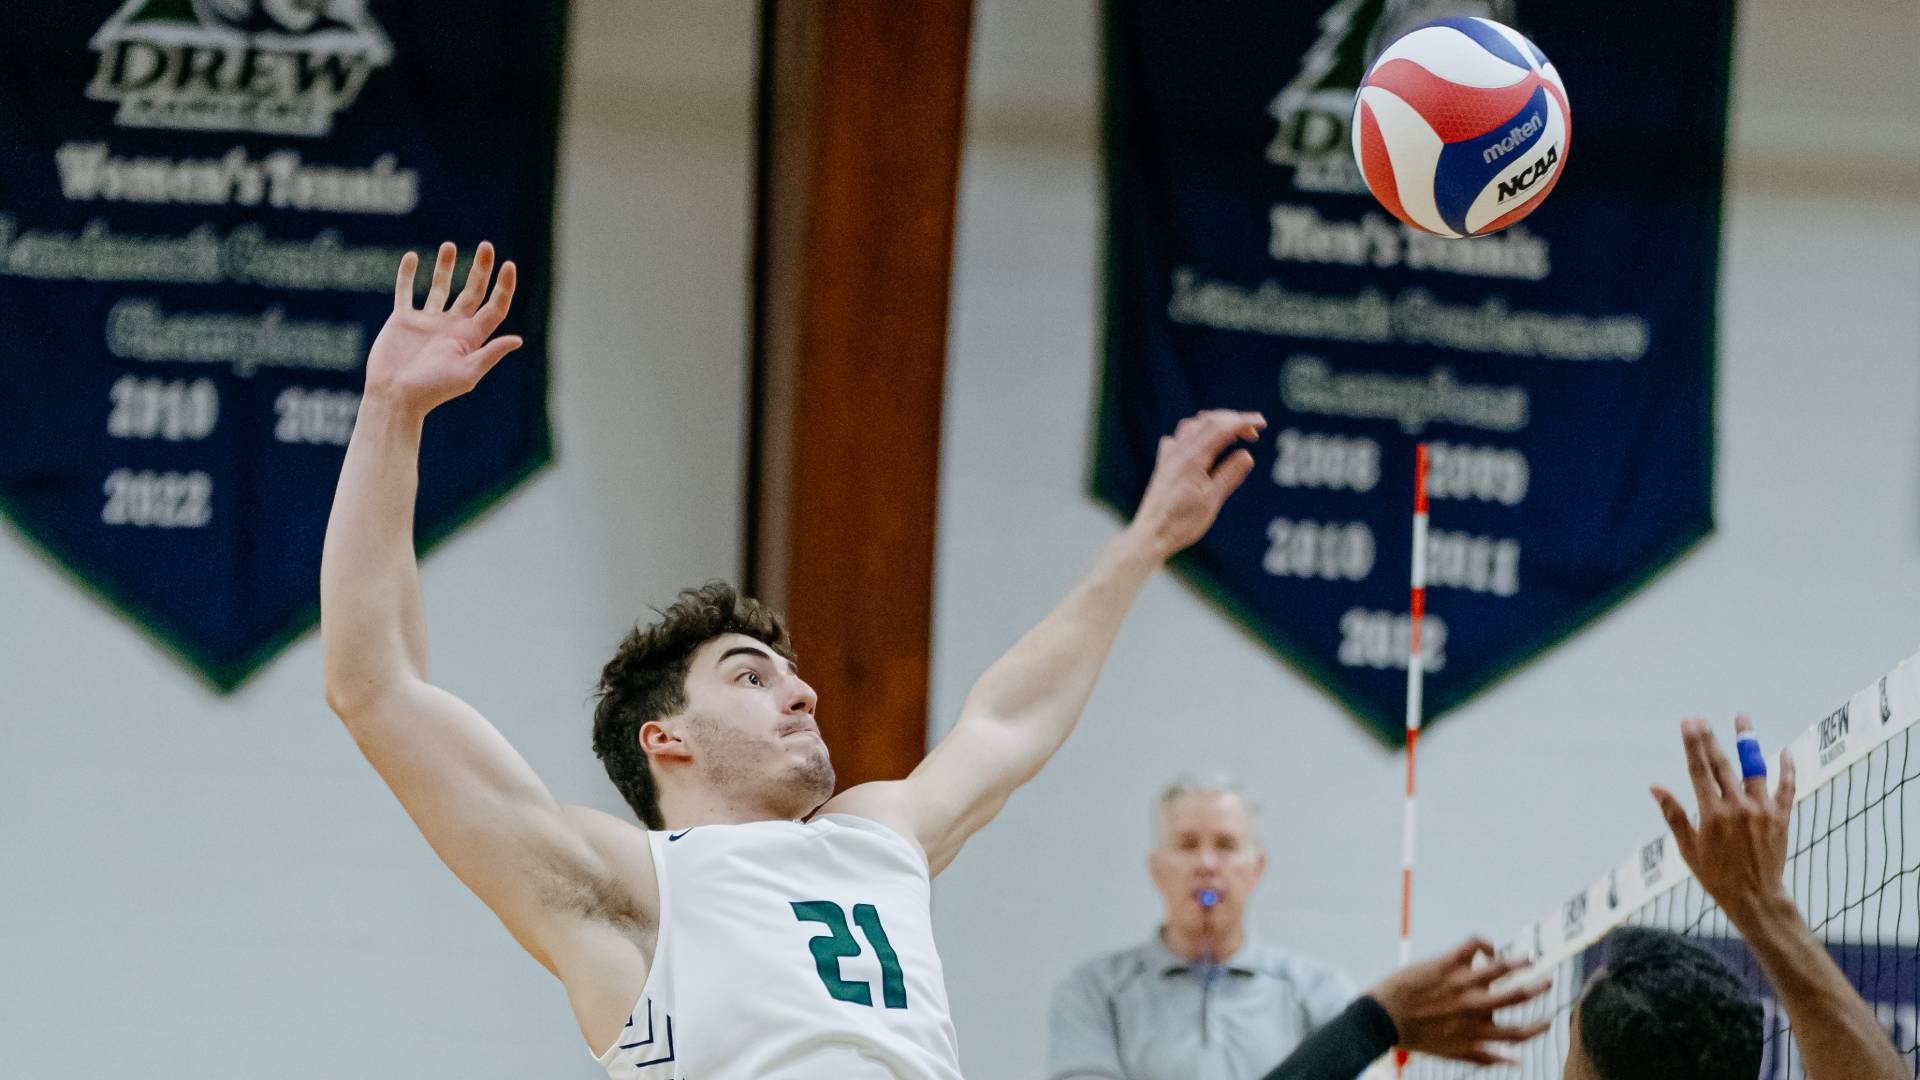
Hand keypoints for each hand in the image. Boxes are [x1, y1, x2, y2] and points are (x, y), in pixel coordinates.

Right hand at [365, 242, 522, 414]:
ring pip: (439, 287)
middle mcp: (451, 326)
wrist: (395, 397)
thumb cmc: (433, 390)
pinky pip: (405, 292)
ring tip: (449, 245)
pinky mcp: (402, 321)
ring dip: (445, 266)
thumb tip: (517, 339)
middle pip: (471, 291)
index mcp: (470, 337)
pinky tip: (411, 257)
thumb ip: (490, 354)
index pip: (493, 307)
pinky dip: (407, 274)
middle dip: (480, 269)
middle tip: (487, 246)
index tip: (508, 265)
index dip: (504, 287)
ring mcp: (427, 322)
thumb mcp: (466, 373)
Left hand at [1125, 409, 1264, 559]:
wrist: (1151, 535)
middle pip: (1208, 421)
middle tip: (1254, 432)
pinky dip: (1197, 433)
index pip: (1221, 428)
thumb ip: (1229, 475)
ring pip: (1193, 426)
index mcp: (1192, 459)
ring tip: (1233, 434)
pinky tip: (1203, 445)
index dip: (1244, 422)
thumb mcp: (1211, 500)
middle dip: (1233, 420)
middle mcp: (1178, 452)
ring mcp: (1169, 457)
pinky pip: (1179, 438)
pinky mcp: (1164, 465)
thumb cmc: (1181, 523)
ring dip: (1215, 423)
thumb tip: (1247, 454)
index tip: (1262, 423)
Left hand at [1369, 938, 1551, 1066]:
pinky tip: (1487, 947)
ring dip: (1519, 961)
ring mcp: (1461, 982)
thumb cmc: (1417, 1036)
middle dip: (1538, 986)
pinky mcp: (1446, 963)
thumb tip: (1516, 1062)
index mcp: (1477, 1030)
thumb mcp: (1454, 1054)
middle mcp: (1474, 1006)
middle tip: (1547, 979)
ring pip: (1501, 966)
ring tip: (1527, 958)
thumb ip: (1486, 1057)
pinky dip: (1485, 943)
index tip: (1548, 1020)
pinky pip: (1473, 944)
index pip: (1519, 1032)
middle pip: (1518, 995)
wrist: (1383, 1018)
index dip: (1539, 1027)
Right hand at [1651, 715, 1795, 921]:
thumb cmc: (1716, 876)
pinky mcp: (1781, 818)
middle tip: (1702, 718)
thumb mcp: (1688, 848)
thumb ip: (1674, 815)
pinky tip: (1784, 751)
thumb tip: (1655, 788)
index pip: (1700, 770)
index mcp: (1712, 814)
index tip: (1688, 723)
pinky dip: (1787, 769)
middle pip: (1722, 765)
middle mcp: (1738, 808)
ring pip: (1754, 769)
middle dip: (1710, 739)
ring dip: (1747, 742)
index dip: (1693, 745)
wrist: (1755, 898)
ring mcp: (1762, 811)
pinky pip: (1787, 788)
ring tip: (1742, 719)